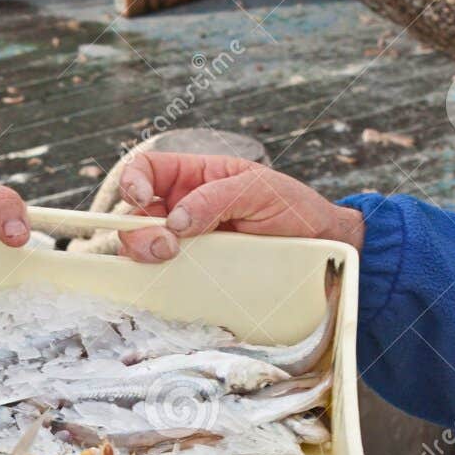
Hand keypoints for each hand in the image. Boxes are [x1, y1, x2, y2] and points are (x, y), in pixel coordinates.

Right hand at [111, 153, 363, 263]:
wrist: (322, 249)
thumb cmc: (294, 209)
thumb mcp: (260, 190)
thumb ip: (217, 198)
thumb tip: (175, 220)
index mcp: (194, 178)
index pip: (147, 171)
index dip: (133, 181)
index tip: (141, 199)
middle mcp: (183, 210)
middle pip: (136, 217)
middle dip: (139, 230)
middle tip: (166, 247)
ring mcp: (188, 245)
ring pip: (144, 250)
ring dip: (146, 256)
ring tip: (172, 261)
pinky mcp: (197, 276)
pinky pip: (167, 279)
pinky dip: (161, 282)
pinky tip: (173, 283)